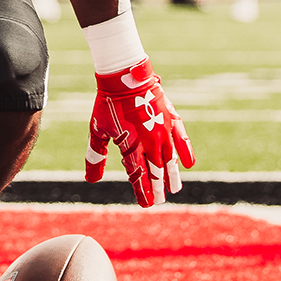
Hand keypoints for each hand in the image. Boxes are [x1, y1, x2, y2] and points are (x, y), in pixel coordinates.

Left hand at [84, 58, 194, 206]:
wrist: (124, 76)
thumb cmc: (107, 104)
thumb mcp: (97, 130)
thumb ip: (96, 156)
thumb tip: (92, 179)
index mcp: (131, 145)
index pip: (139, 175)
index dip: (143, 191)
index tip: (146, 203)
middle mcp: (150, 141)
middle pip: (156, 171)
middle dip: (158, 188)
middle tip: (160, 200)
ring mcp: (162, 130)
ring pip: (170, 159)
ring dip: (172, 175)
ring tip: (175, 188)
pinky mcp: (171, 118)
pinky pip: (181, 139)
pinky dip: (186, 152)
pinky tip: (189, 164)